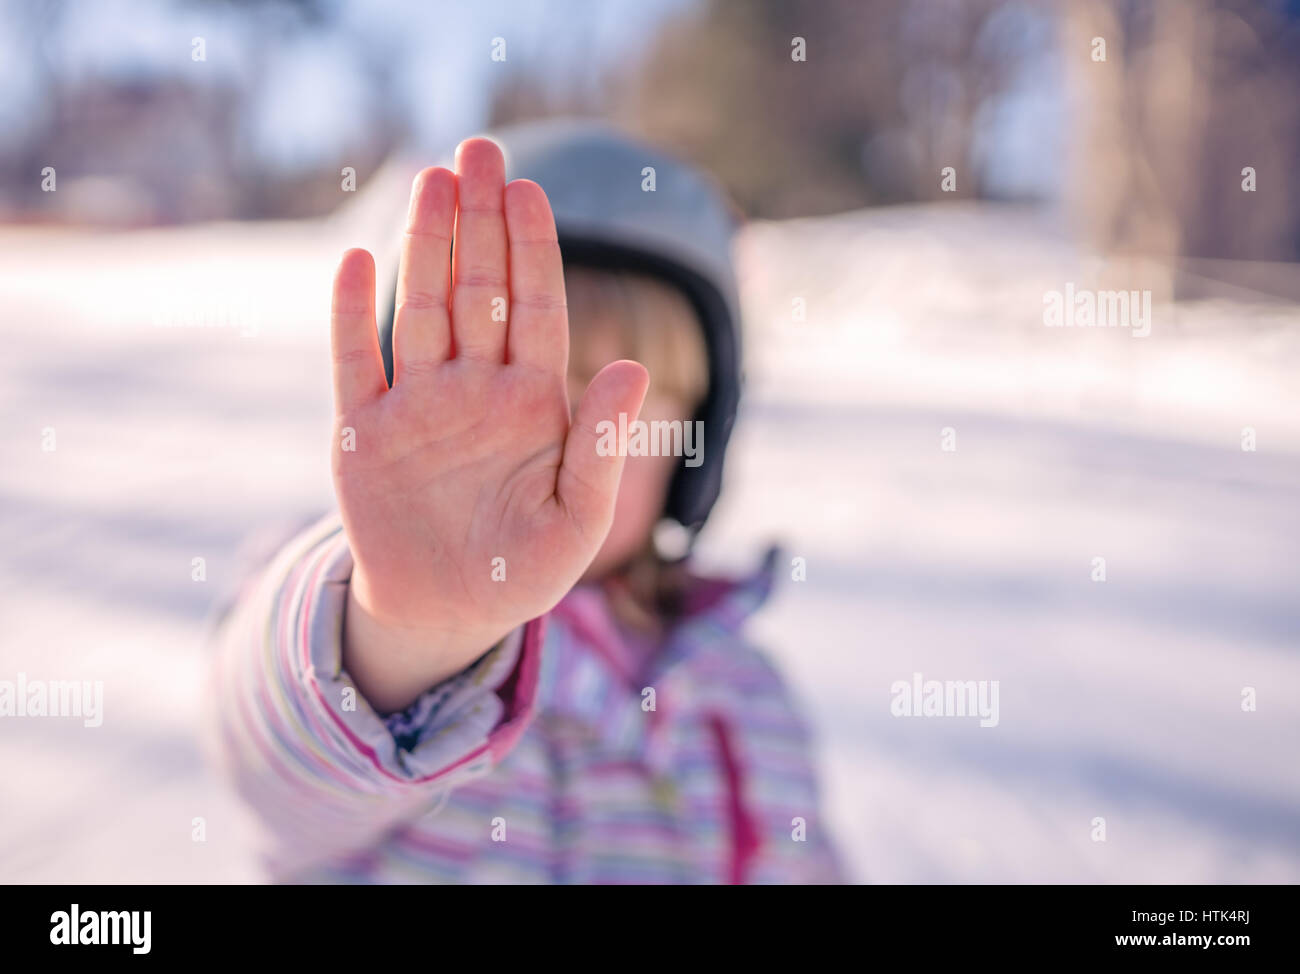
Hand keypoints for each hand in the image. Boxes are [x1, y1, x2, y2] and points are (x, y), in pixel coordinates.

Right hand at [329, 138, 647, 711]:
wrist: (448, 614)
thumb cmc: (524, 573)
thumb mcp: (578, 522)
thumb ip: (602, 446)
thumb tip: (637, 368)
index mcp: (533, 405)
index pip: (537, 309)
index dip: (533, 250)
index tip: (531, 189)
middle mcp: (476, 390)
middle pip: (480, 289)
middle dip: (481, 221)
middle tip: (480, 148)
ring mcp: (418, 406)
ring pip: (422, 308)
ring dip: (425, 245)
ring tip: (432, 179)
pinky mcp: (364, 434)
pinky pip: (355, 362)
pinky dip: (352, 315)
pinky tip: (357, 260)